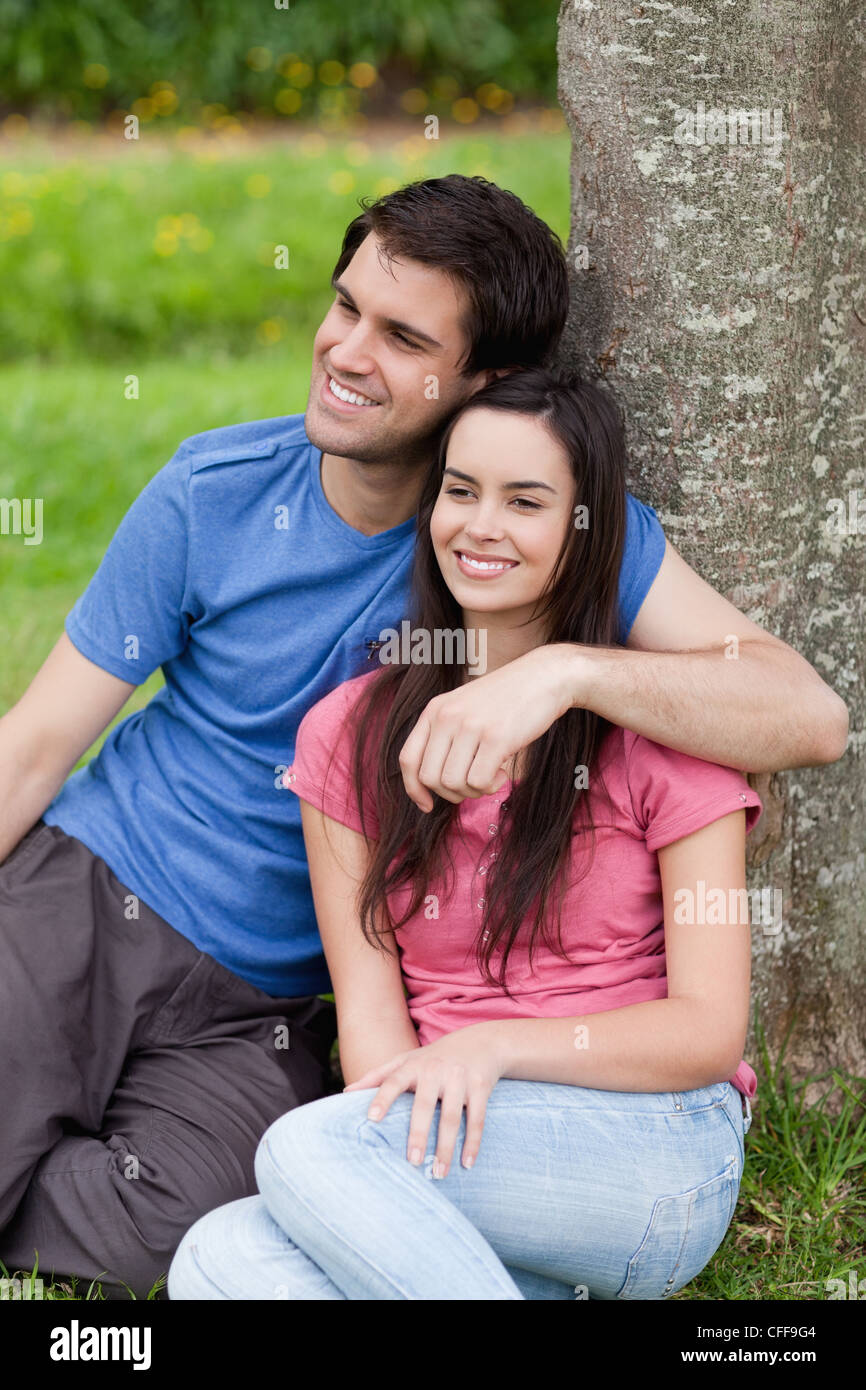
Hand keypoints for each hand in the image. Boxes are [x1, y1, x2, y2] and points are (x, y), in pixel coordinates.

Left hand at [343, 1026, 504, 1176]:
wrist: (481, 1042)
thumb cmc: (434, 1057)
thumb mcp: (406, 1060)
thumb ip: (377, 1076)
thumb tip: (345, 1093)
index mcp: (413, 1065)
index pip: (393, 1081)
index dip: (382, 1098)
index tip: (372, 1118)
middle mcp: (435, 1070)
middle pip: (425, 1106)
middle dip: (419, 1134)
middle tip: (414, 1162)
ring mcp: (459, 1078)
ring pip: (452, 1117)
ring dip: (447, 1147)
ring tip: (440, 1173)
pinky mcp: (480, 1087)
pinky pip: (477, 1118)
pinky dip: (473, 1142)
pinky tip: (467, 1163)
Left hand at [398, 644, 584, 810]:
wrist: (544, 677)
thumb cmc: (507, 700)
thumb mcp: (464, 708)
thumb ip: (445, 736)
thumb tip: (434, 784)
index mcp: (434, 710)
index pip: (408, 758)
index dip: (413, 789)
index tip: (427, 805)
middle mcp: (446, 717)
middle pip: (430, 778)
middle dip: (451, 793)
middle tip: (473, 785)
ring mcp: (470, 726)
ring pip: (452, 783)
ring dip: (473, 791)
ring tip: (490, 776)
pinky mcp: (495, 738)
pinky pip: (478, 782)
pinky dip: (490, 787)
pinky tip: (502, 774)